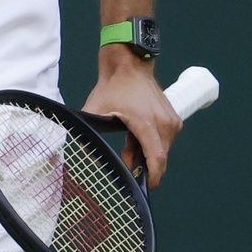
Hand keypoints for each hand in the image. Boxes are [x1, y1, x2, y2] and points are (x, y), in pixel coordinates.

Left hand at [82, 48, 182, 187]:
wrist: (130, 64)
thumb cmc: (113, 86)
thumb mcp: (96, 111)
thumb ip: (89, 132)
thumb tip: (77, 150)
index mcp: (146, 123)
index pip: (157, 158)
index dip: (153, 177)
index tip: (145, 187)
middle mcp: (164, 122)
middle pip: (160, 158)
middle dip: (145, 165)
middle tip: (126, 159)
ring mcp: (171, 120)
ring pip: (162, 150)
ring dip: (148, 153)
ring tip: (129, 143)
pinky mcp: (174, 118)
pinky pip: (166, 141)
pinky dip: (153, 144)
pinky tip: (138, 136)